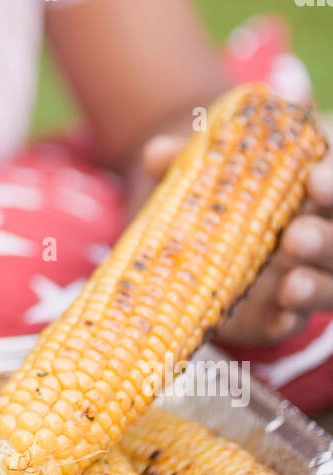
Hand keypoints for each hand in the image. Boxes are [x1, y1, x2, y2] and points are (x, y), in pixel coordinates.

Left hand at [138, 134, 332, 347]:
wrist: (185, 255)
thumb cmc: (207, 195)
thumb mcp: (192, 172)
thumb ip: (181, 160)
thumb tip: (158, 153)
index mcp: (304, 179)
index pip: (330, 173)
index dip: (331, 177)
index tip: (313, 181)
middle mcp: (315, 225)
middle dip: (325, 237)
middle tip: (295, 236)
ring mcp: (304, 272)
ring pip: (330, 281)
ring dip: (315, 285)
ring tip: (291, 286)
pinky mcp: (280, 312)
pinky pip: (293, 320)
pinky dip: (288, 319)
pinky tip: (279, 318)